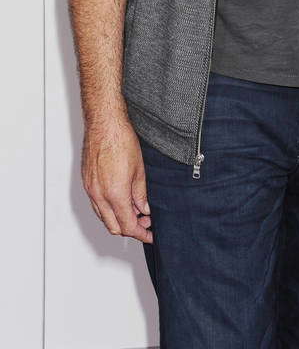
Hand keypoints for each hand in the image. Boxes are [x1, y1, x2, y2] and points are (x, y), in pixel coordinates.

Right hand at [82, 116, 152, 242]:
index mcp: (114, 194)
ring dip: (118, 219)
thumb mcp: (139, 170)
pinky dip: (109, 209)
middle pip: (113, 226)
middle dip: (130, 228)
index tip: (150, 235)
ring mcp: (90, 189)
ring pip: (103, 217)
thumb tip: (144, 210)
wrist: (104, 124)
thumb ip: (141, 194)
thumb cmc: (121, 140)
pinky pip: (96, 204)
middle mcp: (99, 195)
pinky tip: (121, 200)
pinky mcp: (86, 182)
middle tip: (145, 223)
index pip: (127, 225)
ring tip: (135, 211)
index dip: (140, 233)